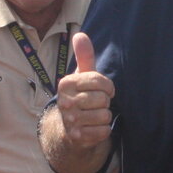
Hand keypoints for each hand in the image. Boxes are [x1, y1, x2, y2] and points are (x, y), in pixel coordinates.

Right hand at [55, 33, 114, 152]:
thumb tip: (81, 34)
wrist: (69, 127)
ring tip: (94, 114)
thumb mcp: (82, 76)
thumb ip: (84, 57)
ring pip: (104, 115)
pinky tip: (93, 127)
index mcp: (66, 84)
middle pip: (103, 99)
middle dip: (105, 102)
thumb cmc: (80, 96)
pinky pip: (103, 131)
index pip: (100, 81)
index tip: (103, 89)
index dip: (107, 86)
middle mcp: (65, 102)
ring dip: (104, 116)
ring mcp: (70, 120)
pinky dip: (103, 130)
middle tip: (96, 104)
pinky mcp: (77, 137)